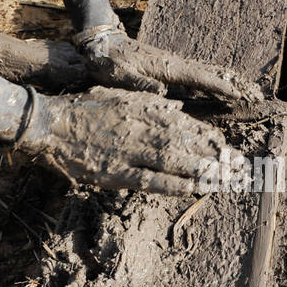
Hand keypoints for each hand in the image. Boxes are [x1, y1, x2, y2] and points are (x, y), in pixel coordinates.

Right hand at [15, 86, 231, 194]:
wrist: (50, 125)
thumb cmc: (84, 111)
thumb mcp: (120, 98)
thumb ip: (148, 103)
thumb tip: (177, 110)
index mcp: (141, 109)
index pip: (183, 123)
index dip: (207, 135)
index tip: (225, 145)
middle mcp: (139, 127)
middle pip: (185, 142)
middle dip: (213, 154)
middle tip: (236, 165)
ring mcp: (129, 151)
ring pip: (174, 161)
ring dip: (202, 170)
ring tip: (225, 178)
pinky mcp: (116, 173)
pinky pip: (151, 180)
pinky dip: (174, 184)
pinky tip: (194, 188)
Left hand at [73, 18, 262, 102]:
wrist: (101, 43)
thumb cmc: (108, 62)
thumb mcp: (118, 75)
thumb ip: (138, 83)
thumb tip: (159, 92)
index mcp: (167, 68)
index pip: (200, 78)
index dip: (219, 87)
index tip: (239, 95)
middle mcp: (175, 64)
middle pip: (211, 74)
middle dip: (234, 84)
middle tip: (257, 95)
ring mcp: (174, 65)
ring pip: (207, 73)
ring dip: (229, 82)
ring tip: (249, 92)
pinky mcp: (170, 67)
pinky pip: (198, 75)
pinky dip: (214, 81)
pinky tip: (221, 89)